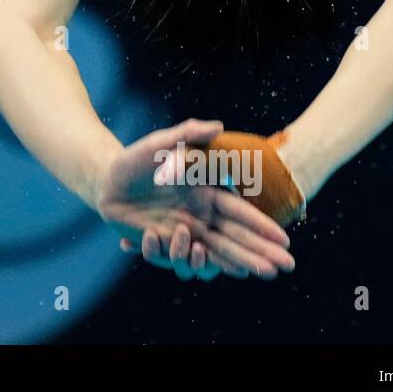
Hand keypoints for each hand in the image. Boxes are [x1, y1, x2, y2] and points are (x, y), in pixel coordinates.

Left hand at [93, 119, 295, 280]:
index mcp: (206, 196)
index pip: (240, 214)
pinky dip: (178, 255)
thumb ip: (187, 133)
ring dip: (229, 262)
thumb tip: (217, 124)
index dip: (261, 227)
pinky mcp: (159, 244)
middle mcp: (199, 218)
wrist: (107, 178)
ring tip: (243, 267)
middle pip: (235, 240)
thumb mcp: (161, 142)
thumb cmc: (137, 158)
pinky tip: (182, 249)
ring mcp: (180, 233)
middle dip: (260, 254)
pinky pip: (173, 256)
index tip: (284, 240)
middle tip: (285, 266)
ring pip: (210, 254)